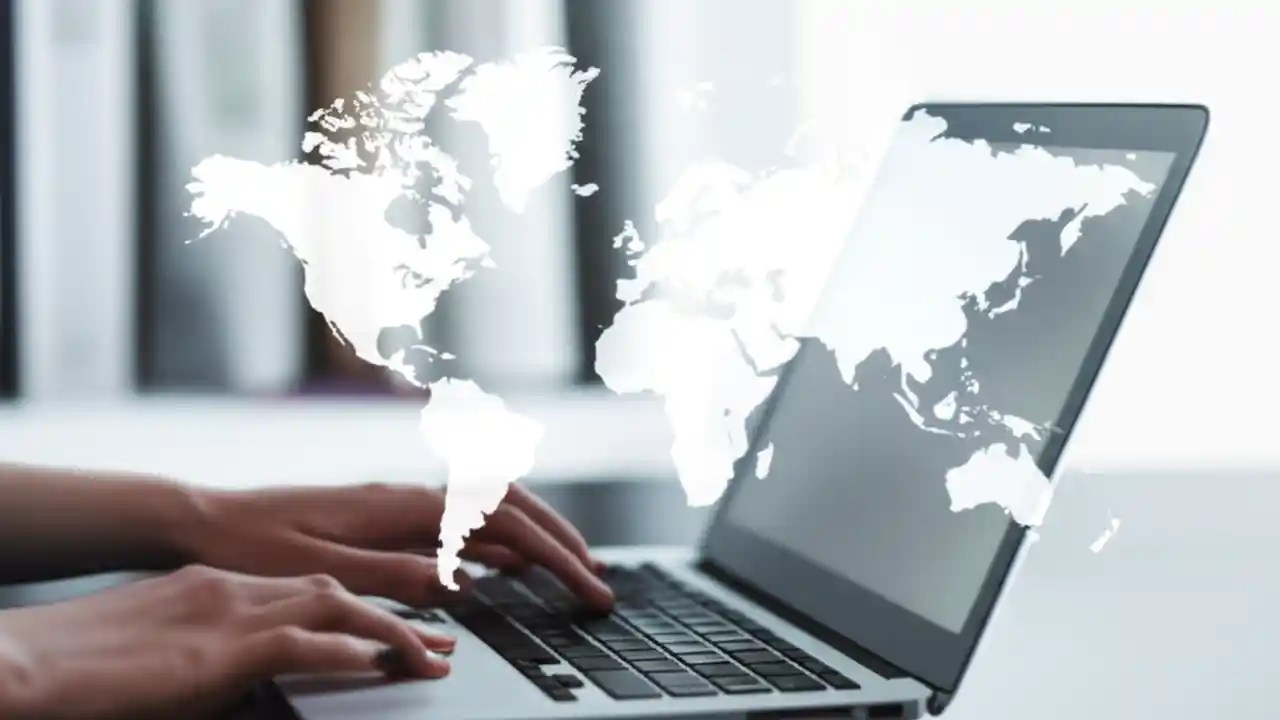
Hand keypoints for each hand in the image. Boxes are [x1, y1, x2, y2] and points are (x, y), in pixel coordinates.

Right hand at [0, 565, 452, 719]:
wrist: (34, 660)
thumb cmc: (91, 665)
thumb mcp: (169, 652)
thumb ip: (218, 657)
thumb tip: (248, 678)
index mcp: (219, 588)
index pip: (308, 589)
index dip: (359, 609)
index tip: (395, 629)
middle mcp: (233, 589)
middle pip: (335, 590)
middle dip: (392, 617)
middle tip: (437, 644)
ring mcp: (229, 612)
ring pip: (333, 606)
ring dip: (388, 632)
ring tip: (429, 659)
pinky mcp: (220, 646)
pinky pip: (301, 642)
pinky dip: (346, 651)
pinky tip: (377, 664)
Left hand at [178, 482, 613, 609]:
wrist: (204, 517)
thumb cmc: (253, 544)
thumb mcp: (324, 570)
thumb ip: (396, 574)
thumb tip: (464, 583)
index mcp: (402, 504)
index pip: (503, 523)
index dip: (555, 554)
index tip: (588, 584)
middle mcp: (409, 494)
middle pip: (510, 506)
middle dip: (562, 541)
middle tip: (597, 578)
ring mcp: (400, 502)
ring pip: (489, 510)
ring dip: (536, 536)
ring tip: (570, 566)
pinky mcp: (387, 515)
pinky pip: (459, 523)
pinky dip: (497, 542)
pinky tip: (507, 567)